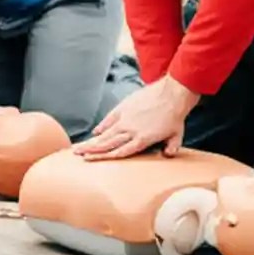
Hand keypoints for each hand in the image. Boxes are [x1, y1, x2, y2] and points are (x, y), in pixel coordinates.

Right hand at [73, 76, 199, 160]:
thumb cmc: (175, 115)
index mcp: (141, 140)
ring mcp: (125, 119)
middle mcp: (130, 131)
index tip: (90, 160)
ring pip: (105, 133)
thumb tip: (167, 155)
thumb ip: (171, 147)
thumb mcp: (177, 135)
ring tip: (79, 145)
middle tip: (76, 154)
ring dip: (91, 140)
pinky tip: (95, 132)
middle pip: (107, 143)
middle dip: (90, 150)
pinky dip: (102, 126)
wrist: (171, 93)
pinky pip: (110, 119)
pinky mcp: (124, 107)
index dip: (104, 157)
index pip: (119, 152)